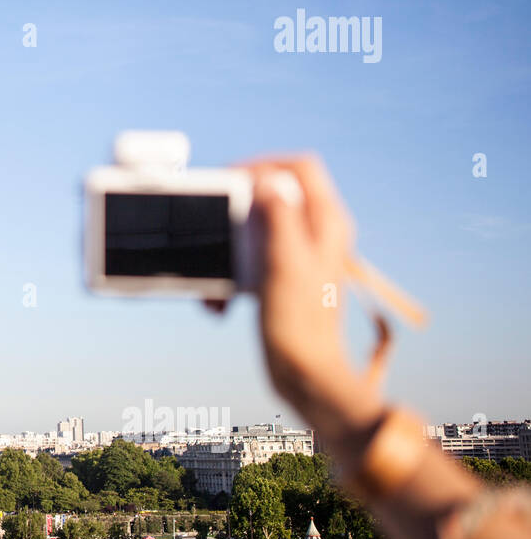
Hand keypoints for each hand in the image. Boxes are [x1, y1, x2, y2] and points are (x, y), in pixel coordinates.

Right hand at [209, 155, 381, 444]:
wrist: (303, 374)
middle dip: (236, 214)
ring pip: (255, 230)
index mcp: (326, 223)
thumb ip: (279, 216)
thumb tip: (266, 179)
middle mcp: (317, 234)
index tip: (230, 180)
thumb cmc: (299, 324)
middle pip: (271, 196)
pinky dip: (229, 274)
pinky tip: (219, 300)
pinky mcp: (281, 278)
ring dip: (228, 248)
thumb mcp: (284, 263)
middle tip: (213, 226)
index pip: (299, 167)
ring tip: (215, 276)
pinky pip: (249, 260)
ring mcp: (299, 256)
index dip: (263, 164)